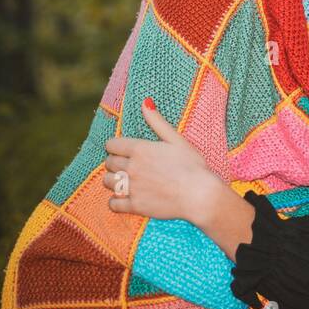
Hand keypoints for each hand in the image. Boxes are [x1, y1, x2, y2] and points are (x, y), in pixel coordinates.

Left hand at [104, 97, 229, 228]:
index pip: (111, 145)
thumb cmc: (192, 165)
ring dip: (113, 181)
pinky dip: (116, 201)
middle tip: (128, 165)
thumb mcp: (176, 139)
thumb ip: (157, 121)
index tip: (123, 150)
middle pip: (109, 163)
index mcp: (140, 149)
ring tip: (126, 181)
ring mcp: (132, 187)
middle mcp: (131, 167)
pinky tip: (124, 198)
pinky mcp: (135, 206)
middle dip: (115, 162)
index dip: (116, 147)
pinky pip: (114, 204)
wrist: (200, 195)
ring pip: (108, 182)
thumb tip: (145, 102)